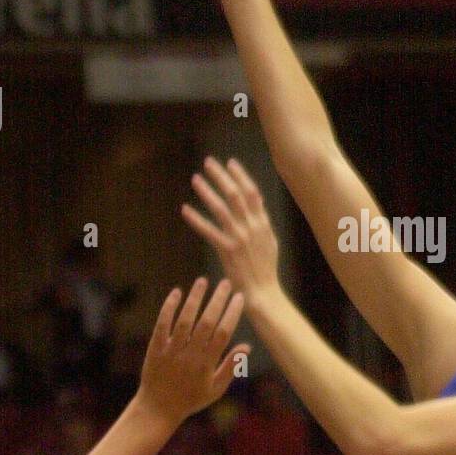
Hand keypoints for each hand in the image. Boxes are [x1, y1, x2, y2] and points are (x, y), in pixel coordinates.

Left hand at [137, 278, 250, 422]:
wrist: (158, 409)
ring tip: (203, 281)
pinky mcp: (155, 348)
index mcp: (207, 364)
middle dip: (217, 300)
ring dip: (195, 299)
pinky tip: (177, 292)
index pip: (223, 333)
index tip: (239, 297)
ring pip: (185, 320)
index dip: (232, 313)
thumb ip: (231, 367)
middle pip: (206, 322)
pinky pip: (162, 325)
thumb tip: (247, 346)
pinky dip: (169, 308)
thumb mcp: (216, 389)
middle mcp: (190, 356)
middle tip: (226, 282)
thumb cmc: (191, 399)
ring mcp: (171, 351)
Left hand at [182, 157, 280, 304]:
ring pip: (221, 208)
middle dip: (221, 176)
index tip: (229, 162)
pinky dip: (196, 219)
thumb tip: (256, 203)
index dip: (240, 175)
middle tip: (208, 162)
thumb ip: (261, 221)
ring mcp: (239, 238)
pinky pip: (208, 230)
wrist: (263, 292)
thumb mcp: (269, 241)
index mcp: (263, 223)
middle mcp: (252, 227)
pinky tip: (185, 209)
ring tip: (195, 179)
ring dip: (207, 191)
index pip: (252, 192)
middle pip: (235, 194)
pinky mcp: (227, 250)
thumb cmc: (265, 268)